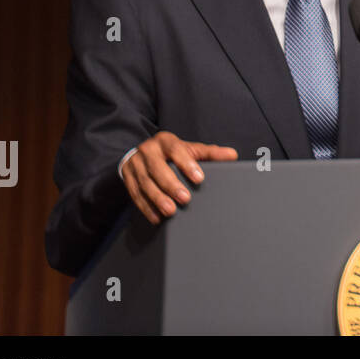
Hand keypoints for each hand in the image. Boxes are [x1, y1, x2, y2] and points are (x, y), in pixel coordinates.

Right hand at [122, 131, 237, 224]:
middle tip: (185, 199)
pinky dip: (146, 207)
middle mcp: (148, 150)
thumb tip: (232, 155)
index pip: (176, 150)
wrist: (142, 153)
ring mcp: (135, 164)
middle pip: (158, 168)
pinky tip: (157, 217)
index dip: (187, 164)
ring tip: (170, 210)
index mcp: (165, 141)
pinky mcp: (127, 177)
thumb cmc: (171, 152)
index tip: (199, 178)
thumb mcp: (189, 149)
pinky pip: (135, 194)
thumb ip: (210, 153)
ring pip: (145, 182)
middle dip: (171, 184)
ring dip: (157, 198)